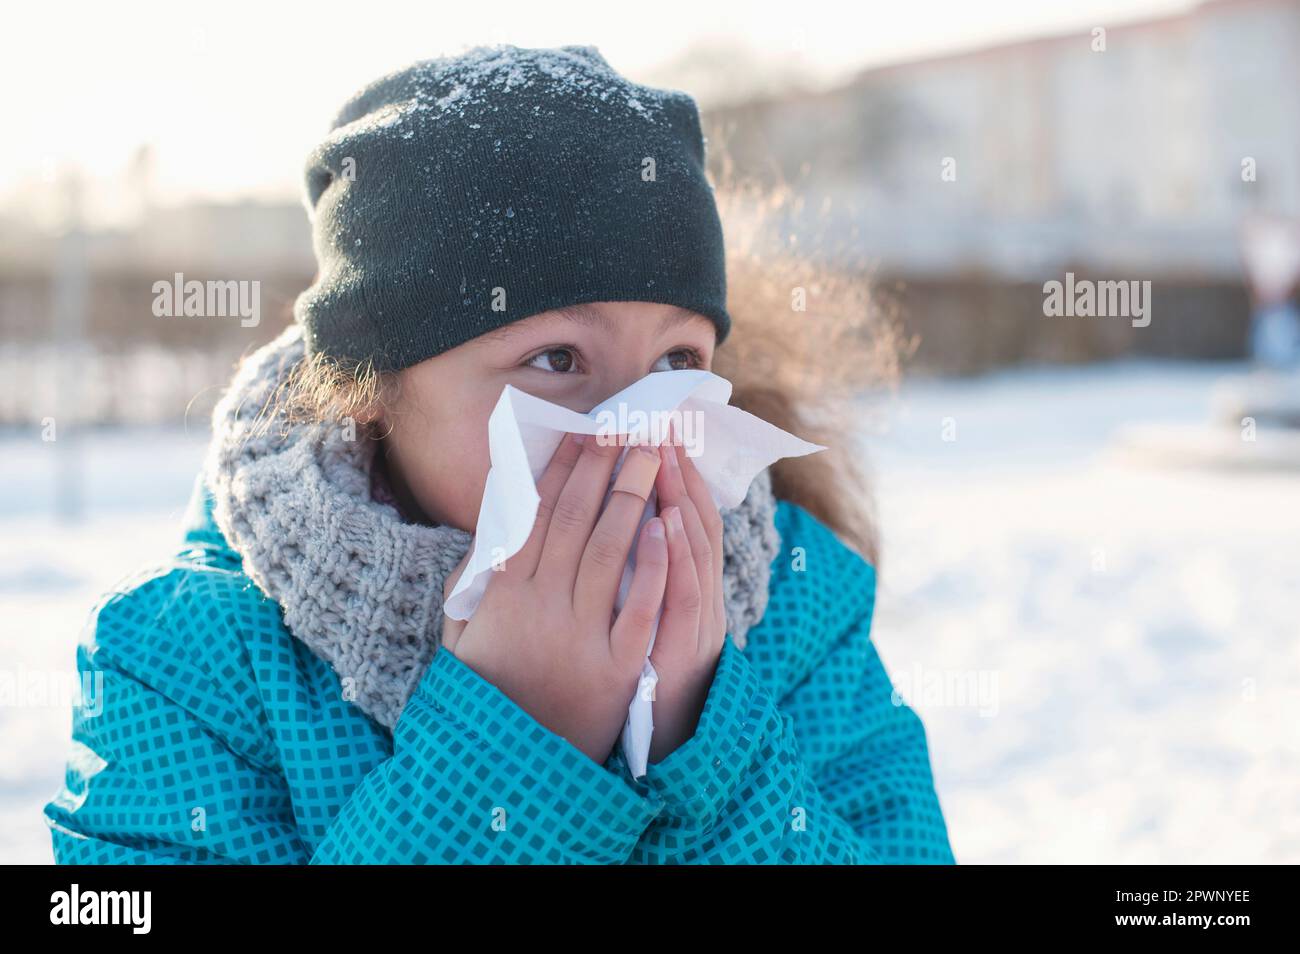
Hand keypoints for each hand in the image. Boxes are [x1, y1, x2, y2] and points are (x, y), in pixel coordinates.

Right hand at [440, 432, 667, 764]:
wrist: (509, 763)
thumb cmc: (488, 691)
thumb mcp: (462, 633)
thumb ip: (474, 580)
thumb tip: (496, 523)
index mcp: (504, 593)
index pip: (538, 515)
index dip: (565, 470)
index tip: (585, 434)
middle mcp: (541, 605)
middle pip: (579, 521)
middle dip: (605, 468)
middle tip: (630, 428)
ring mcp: (580, 635)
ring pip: (610, 551)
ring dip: (633, 497)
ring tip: (652, 456)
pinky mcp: (615, 666)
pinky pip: (639, 606)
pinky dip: (653, 565)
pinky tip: (665, 526)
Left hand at [646, 424, 726, 763]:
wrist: (664, 739)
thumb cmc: (647, 669)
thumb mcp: (650, 614)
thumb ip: (645, 568)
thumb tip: (630, 514)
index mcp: (689, 581)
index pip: (686, 512)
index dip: (676, 469)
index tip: (657, 426)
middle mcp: (700, 594)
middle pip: (694, 519)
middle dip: (676, 469)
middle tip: (658, 422)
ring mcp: (694, 619)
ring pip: (694, 548)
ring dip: (681, 498)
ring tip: (666, 453)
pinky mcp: (679, 647)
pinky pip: (680, 596)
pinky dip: (676, 558)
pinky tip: (665, 522)